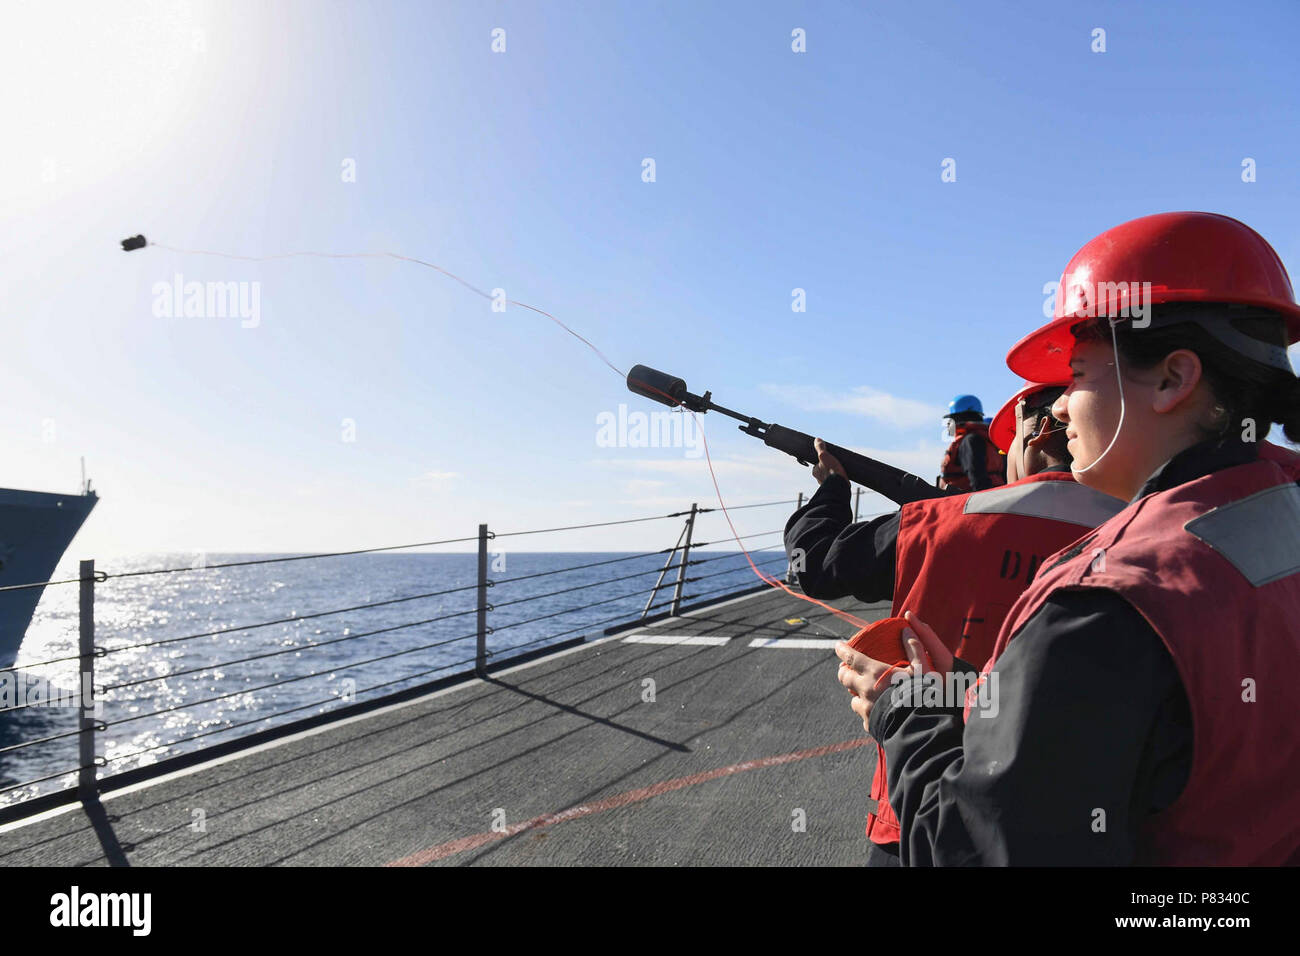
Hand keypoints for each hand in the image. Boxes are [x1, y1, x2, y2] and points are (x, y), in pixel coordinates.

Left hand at [811, 438, 847, 484]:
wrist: (840, 487)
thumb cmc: (831, 471)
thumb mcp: (824, 456)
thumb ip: (820, 448)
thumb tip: (817, 439)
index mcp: (815, 472)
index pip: (818, 464)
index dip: (824, 460)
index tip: (830, 458)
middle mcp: (820, 479)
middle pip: (824, 470)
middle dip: (830, 467)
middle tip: (837, 463)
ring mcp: (828, 484)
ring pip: (831, 476)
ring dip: (835, 473)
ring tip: (842, 469)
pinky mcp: (836, 488)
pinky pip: (837, 481)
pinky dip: (840, 479)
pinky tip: (845, 476)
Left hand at [834, 610, 946, 731]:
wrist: (921, 727)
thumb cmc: (923, 695)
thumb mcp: (922, 668)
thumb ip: (913, 648)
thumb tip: (906, 630)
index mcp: (875, 672)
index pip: (851, 657)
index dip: (843, 650)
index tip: (838, 647)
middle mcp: (865, 689)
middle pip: (844, 677)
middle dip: (845, 672)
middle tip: (849, 670)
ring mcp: (865, 708)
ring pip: (853, 698)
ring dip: (857, 694)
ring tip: (867, 694)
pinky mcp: (869, 723)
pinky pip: (863, 715)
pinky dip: (867, 711)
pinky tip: (878, 711)